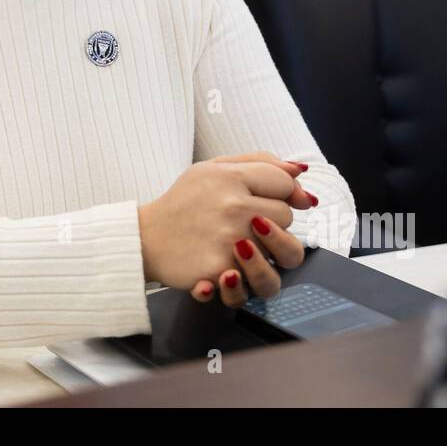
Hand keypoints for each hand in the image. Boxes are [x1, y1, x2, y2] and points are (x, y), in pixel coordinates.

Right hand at [137, 150, 313, 289]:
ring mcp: (229, 240)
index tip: (266, 202)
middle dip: (273, 222)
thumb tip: (300, 172)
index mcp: (231, 177)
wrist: (146, 238)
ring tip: (244, 248)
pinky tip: (226, 273)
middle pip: (287, 217)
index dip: (284, 194)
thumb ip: (260, 162)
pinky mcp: (221, 270)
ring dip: (271, 252)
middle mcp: (234, 206)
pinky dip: (244, 281)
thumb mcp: (214, 168)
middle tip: (246, 224)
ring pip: (286, 252)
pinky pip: (257, 282)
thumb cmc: (183, 202)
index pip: (284, 183)